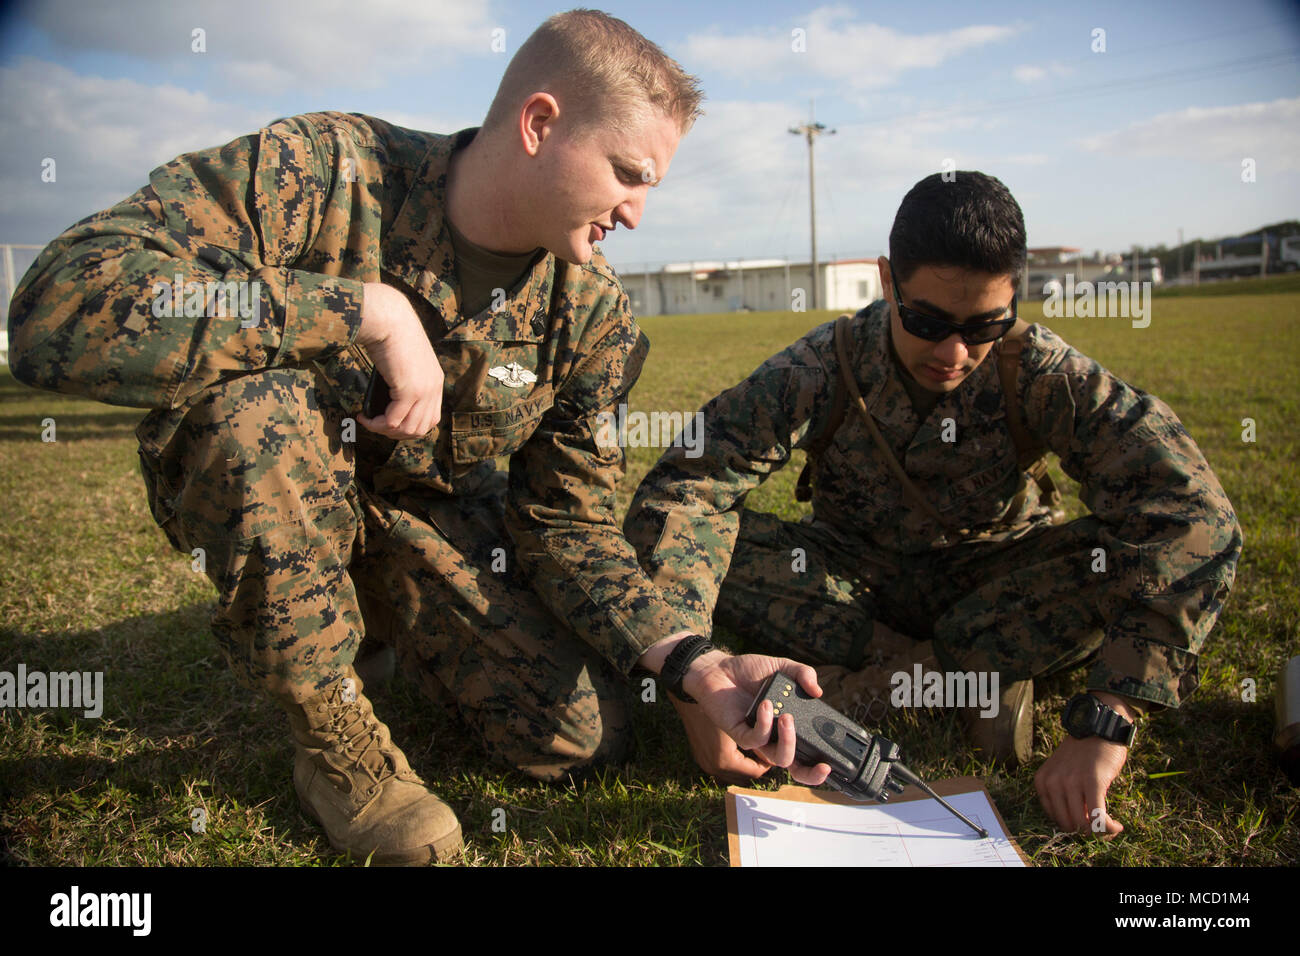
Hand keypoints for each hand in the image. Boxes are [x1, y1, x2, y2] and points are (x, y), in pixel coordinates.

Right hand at [355, 282, 443, 439]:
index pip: (430, 418)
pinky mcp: (409, 390)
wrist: (389, 319)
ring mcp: (424, 390)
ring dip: (385, 431)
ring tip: (369, 422)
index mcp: (435, 381)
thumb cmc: (391, 334)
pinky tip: (364, 417)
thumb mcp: (404, 361)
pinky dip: (377, 424)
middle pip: (420, 429)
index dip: (408, 427)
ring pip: (407, 428)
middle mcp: (434, 387)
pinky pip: (393, 421)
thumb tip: (387, 403)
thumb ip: (403, 381)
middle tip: (376, 426)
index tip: (388, 423)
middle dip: (396, 434)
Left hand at [679, 649, 832, 786]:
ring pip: (778, 758)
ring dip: (788, 741)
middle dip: (811, 773)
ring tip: (787, 717)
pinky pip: (756, 740)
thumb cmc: (749, 671)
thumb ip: (803, 673)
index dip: (819, 766)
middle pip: (795, 768)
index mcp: (788, 725)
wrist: (718, 668)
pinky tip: (765, 704)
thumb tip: (818, 691)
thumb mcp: (782, 667)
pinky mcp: (739, 734)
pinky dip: (764, 723)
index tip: (832, 764)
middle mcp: (775, 736)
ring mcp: (757, 737)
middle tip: (823, 764)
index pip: (807, 753)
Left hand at [1034, 735, 1128, 835]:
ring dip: (1099, 832)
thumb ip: (1065, 795)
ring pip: (1083, 824)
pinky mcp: (1092, 782)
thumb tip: (1079, 826)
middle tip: (1101, 828)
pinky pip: (1098, 817)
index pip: (1054, 818)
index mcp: (1043, 781)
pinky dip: (1108, 827)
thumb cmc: (1084, 753)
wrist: (1099, 728)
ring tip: (1110, 827)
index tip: (1087, 824)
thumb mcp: (1064, 773)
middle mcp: (1053, 782)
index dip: (1073, 826)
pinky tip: (1117, 827)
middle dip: (1085, 831)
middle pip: (1067, 824)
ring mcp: (1071, 782)